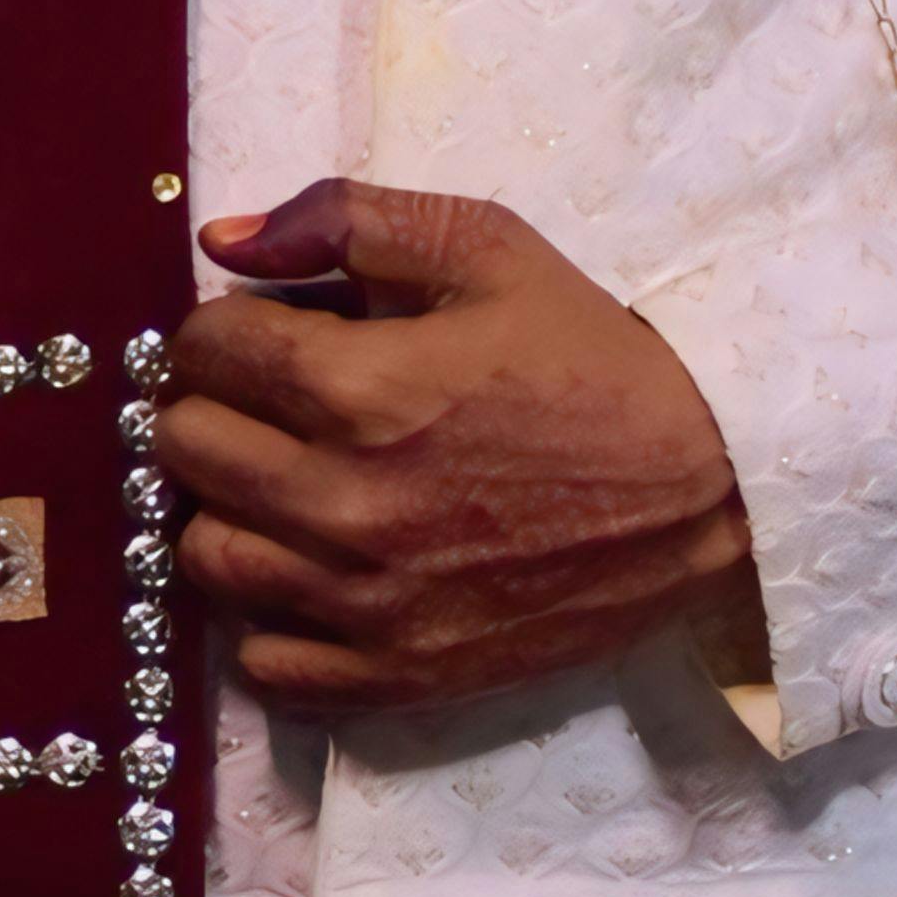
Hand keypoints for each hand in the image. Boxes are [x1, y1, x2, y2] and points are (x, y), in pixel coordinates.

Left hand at [163, 181, 758, 712]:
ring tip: (283, 487)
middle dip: (212, 407)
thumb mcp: (492, 250)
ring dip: (227, 511)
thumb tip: (222, 239)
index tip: (262, 334)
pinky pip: (262, 664)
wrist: (714, 490)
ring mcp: (365, 602)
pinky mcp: (395, 675)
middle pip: (183, 451)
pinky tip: (311, 576)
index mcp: (361, 389)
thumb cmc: (599, 360)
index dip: (222, 328)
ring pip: (205, 557)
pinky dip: (266, 620)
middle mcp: (344, 503)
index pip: (202, 350)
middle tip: (267, 405)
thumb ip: (350, 221)